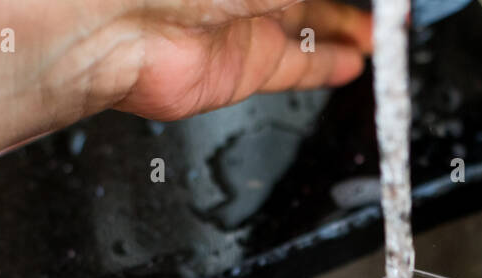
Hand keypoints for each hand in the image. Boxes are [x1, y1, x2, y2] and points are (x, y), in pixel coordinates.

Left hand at [0, 0, 372, 222]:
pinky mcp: (245, 68)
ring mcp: (241, 24)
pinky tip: (354, 61)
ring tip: (379, 29)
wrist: (101, 12)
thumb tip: (296, 1)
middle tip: (372, 7)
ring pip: (309, 24)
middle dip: (334, 0)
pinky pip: (301, 67)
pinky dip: (330, 65)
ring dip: (346, 26)